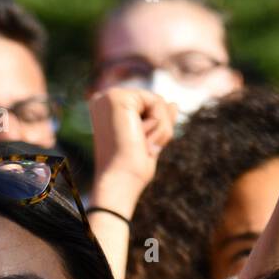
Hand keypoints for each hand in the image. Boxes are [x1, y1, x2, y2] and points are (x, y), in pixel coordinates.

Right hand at [89, 87, 176, 213]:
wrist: (119, 181)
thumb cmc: (132, 168)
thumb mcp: (150, 140)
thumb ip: (160, 120)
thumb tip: (173, 104)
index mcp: (108, 111)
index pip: (147, 107)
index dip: (155, 129)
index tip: (141, 148)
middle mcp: (105, 100)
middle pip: (154, 102)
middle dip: (159, 127)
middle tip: (141, 148)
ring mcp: (109, 97)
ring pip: (158, 101)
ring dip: (159, 129)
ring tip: (140, 144)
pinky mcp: (117, 98)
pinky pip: (157, 102)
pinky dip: (158, 125)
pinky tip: (140, 139)